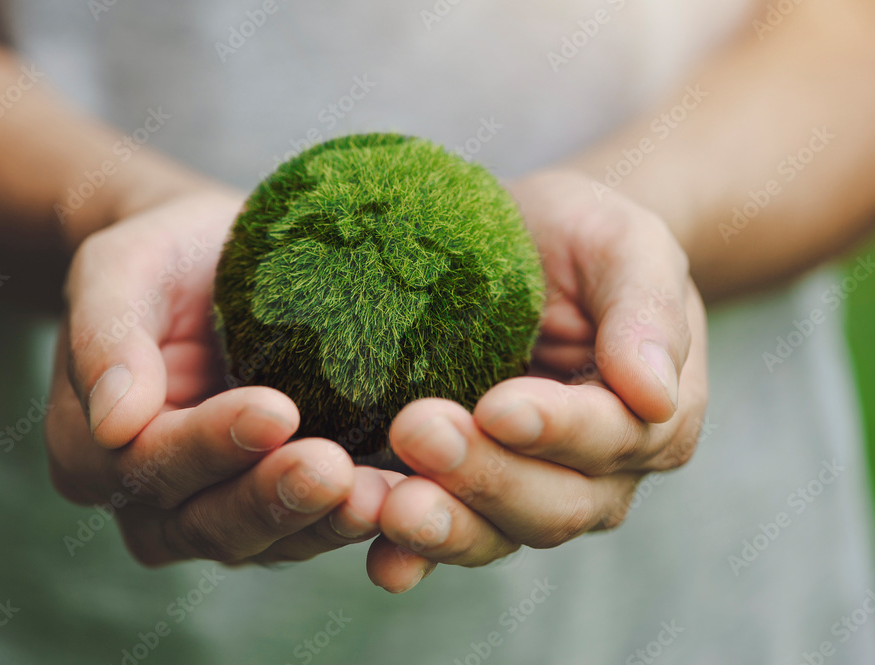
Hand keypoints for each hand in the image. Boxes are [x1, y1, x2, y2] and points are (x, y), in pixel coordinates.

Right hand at [44, 191, 398, 565]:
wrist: (212, 260)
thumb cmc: (161, 256)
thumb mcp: (119, 270)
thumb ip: (105, 336)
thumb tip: (114, 422)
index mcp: (93, 449)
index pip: (150, 461)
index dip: (211, 444)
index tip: (276, 411)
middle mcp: (150, 499)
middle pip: (208, 519)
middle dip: (273, 496)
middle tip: (333, 469)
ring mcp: (215, 510)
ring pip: (265, 539)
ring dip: (321, 522)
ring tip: (379, 495)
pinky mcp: (277, 506)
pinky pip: (310, 528)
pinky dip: (350, 520)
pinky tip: (398, 497)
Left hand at [366, 170, 707, 591]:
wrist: (535, 249)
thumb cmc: (586, 241)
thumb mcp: (629, 247)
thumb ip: (647, 314)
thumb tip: (655, 394)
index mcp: (650, 418)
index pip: (608, 436)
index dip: (554, 428)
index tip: (498, 407)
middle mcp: (596, 474)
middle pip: (551, 502)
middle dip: (485, 475)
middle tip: (418, 431)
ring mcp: (528, 492)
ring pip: (497, 534)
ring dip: (442, 527)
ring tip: (388, 505)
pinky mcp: (467, 494)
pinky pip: (446, 535)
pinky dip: (413, 557)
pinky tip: (382, 561)